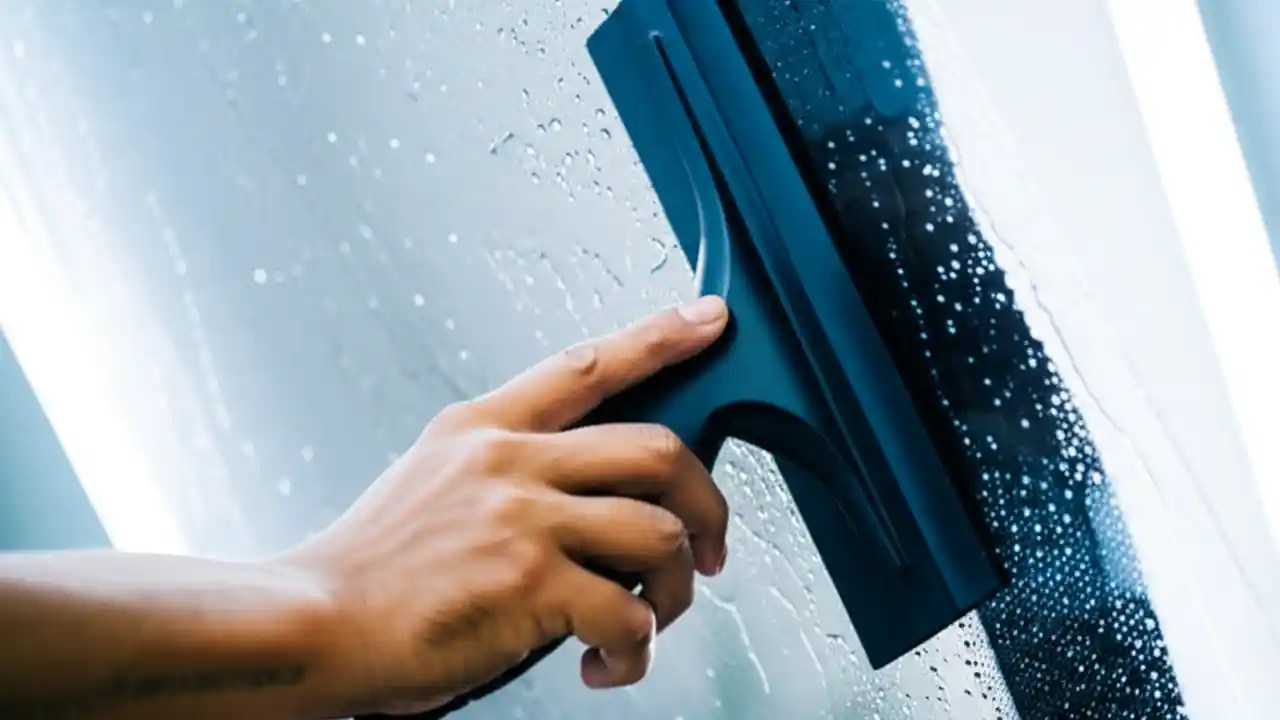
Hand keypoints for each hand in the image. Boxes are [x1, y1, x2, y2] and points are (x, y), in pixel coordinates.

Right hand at [286, 296, 731, 716]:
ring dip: (676, 588)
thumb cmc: (370, 567)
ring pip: (660, 533)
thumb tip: (575, 489)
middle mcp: (510, 461)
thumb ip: (498, 466)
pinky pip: (629, 613)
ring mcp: (523, 519)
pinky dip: (634, 649)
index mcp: (484, 429)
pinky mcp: (531, 585)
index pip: (588, 366)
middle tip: (710, 547)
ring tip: (650, 619)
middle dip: (707, 502)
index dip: (658, 336)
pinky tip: (604, 662)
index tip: (708, 319)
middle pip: (657, 450)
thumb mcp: (427, 478)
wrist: (312, 624)